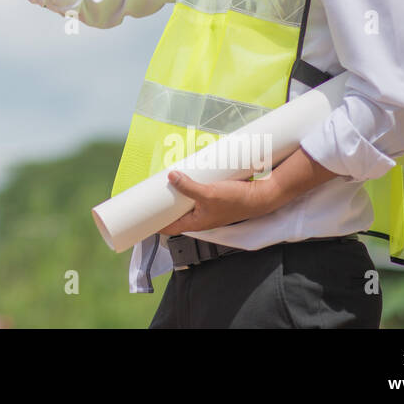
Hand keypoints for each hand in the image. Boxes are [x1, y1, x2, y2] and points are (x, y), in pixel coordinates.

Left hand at [156, 171, 276, 235]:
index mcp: (196, 223)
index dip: (154, 223)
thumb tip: (170, 177)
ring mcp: (207, 208)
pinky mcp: (214, 197)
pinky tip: (185, 175)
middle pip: (176, 213)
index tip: (141, 217)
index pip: (169, 227)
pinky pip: (196, 193)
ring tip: (164, 182)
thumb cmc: (237, 200)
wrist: (262, 196)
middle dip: (164, 205)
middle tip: (151, 194)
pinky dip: (189, 187)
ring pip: (186, 203)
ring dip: (177, 194)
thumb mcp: (209, 193)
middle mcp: (200, 217)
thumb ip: (189, 186)